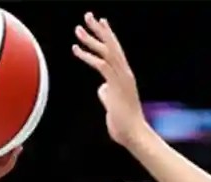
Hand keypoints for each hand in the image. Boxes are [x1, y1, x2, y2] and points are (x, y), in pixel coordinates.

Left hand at [72, 12, 149, 146]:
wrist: (134, 136)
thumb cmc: (124, 125)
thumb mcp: (112, 105)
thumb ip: (107, 94)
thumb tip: (101, 88)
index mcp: (125, 77)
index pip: (115, 52)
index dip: (107, 37)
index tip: (99, 25)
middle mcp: (125, 74)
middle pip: (112, 46)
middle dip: (99, 30)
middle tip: (89, 16)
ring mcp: (122, 78)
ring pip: (107, 52)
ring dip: (91, 39)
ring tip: (78, 29)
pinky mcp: (117, 85)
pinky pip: (101, 65)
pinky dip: (88, 56)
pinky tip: (76, 49)